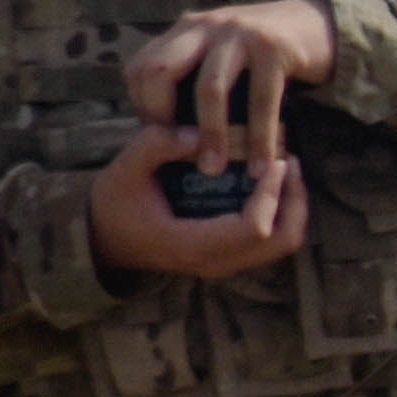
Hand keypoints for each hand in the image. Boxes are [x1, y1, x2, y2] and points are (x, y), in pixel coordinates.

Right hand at [88, 127, 306, 279]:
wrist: (101, 240)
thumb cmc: (114, 204)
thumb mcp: (125, 168)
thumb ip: (158, 145)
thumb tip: (201, 133)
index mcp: (192, 244)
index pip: (255, 227)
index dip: (272, 193)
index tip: (276, 158)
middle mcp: (215, 262)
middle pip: (281, 241)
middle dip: (294, 200)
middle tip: (289, 160)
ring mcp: (224, 264)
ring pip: (282, 244)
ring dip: (292, 206)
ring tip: (284, 167)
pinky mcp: (228, 256)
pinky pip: (270, 241)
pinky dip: (281, 213)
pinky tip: (270, 181)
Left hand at [122, 0, 343, 166]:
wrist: (320, 24)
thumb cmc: (264, 53)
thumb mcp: (221, 52)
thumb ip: (193, 72)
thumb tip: (167, 127)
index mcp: (188, 29)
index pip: (142, 68)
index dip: (144, 107)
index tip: (162, 139)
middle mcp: (207, 26)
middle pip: (160, 71)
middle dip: (163, 117)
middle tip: (176, 152)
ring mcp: (240, 34)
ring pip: (210, 89)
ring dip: (210, 135)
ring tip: (213, 169)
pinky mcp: (274, 48)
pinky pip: (260, 100)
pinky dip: (259, 138)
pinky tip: (260, 165)